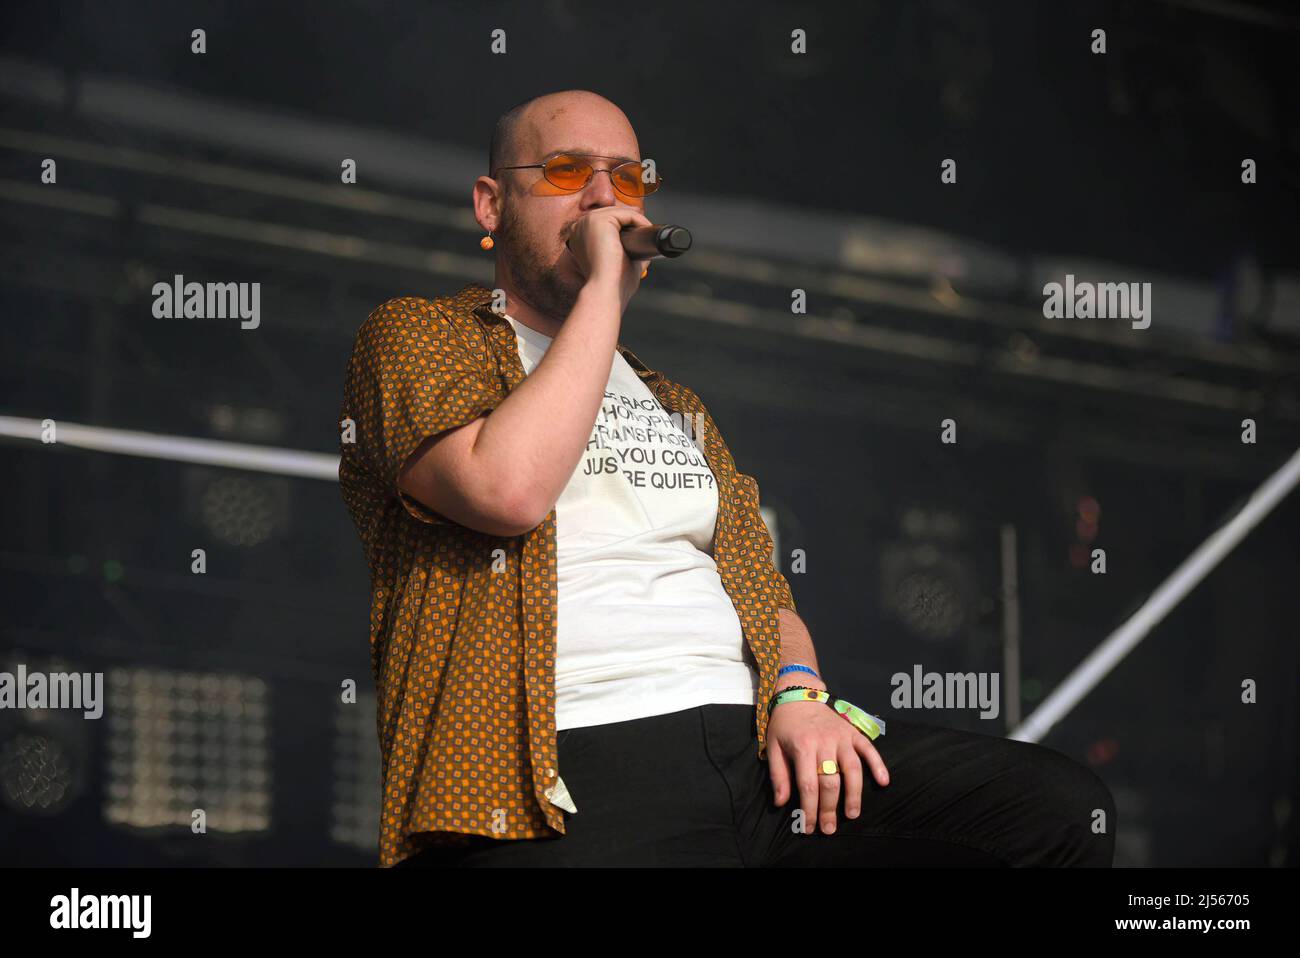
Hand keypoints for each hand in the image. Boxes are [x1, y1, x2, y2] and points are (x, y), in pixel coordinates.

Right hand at [565, 205, 653, 312]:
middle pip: (614, 215)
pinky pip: (626, 214)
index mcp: (580, 237)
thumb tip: (645, 246)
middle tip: (648, 235)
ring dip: (638, 221)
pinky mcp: (600, 220)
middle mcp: (581, 226)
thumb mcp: (618, 263)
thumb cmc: (611, 284)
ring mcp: (588, 221)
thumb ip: (629, 251)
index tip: (639, 238)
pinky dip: (640, 221)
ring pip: (621, 213)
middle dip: (633, 223)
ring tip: (648, 234)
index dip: (625, 228)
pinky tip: (646, 231)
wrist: (606, 291)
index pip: (607, 223)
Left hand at [766, 692, 889, 834]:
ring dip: (854, 794)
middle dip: (829, 808)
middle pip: (830, 781)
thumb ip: (778, 775)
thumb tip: (781, 803)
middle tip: (829, 828)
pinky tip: (884, 782)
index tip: (809, 827)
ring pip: (852, 769)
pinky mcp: (853, 732)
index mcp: (802, 747)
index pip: (808, 785)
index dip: (809, 809)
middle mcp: (824, 742)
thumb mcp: (773, 747)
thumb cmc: (784, 724)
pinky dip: (878, 764)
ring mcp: (841, 737)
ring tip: (852, 814)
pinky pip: (869, 749)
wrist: (798, 694)